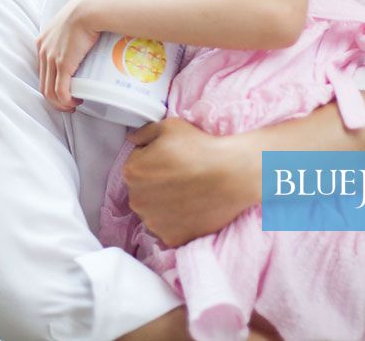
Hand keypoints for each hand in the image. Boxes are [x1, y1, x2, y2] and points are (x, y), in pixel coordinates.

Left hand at [36, 0, 103, 111]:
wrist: (88, 9)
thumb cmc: (85, 13)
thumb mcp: (70, 24)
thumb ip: (70, 34)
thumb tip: (83, 41)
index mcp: (43, 42)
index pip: (42, 70)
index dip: (52, 83)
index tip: (64, 89)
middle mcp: (43, 51)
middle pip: (43, 84)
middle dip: (55, 99)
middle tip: (68, 103)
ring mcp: (51, 58)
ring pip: (49, 91)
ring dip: (60, 103)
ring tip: (72, 105)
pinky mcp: (62, 64)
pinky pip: (59, 91)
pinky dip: (65, 101)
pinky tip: (74, 101)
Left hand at [123, 118, 263, 246]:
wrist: (232, 175)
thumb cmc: (201, 149)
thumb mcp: (168, 126)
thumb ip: (143, 133)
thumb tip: (133, 140)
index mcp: (132, 172)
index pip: (137, 164)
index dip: (154, 160)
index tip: (171, 160)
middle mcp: (137, 200)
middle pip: (143, 190)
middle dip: (157, 183)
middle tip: (181, 175)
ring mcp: (153, 222)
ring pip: (154, 211)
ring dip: (165, 204)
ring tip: (188, 192)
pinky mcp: (171, 237)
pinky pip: (169, 228)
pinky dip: (178, 221)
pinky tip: (191, 207)